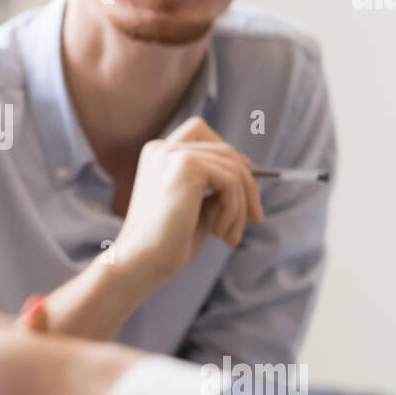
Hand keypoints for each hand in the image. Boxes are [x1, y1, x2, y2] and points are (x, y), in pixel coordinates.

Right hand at [111, 116, 262, 284]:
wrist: (141, 262)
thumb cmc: (168, 243)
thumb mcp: (196, 207)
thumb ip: (215, 187)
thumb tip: (251, 175)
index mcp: (157, 154)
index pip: (201, 132)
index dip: (228, 156)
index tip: (244, 189)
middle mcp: (162, 148)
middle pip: (225, 149)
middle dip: (247, 185)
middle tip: (254, 218)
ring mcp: (172, 153)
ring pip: (233, 167)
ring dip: (241, 205)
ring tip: (228, 236)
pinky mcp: (186, 165)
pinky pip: (231, 181)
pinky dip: (234, 210)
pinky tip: (218, 232)